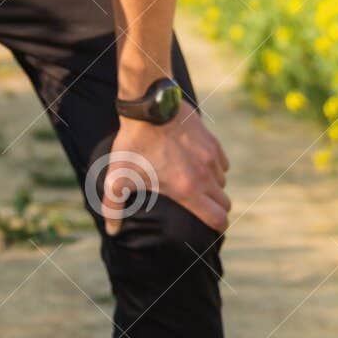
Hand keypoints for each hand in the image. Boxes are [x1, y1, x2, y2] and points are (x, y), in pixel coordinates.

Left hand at [101, 101, 230, 235]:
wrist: (149, 106)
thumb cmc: (133, 143)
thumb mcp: (118, 177)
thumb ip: (114, 207)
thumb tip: (112, 231)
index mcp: (188, 189)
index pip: (218, 218)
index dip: (217, 227)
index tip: (210, 229)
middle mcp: (205, 175)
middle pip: (224, 203)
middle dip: (215, 209)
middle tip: (200, 208)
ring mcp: (211, 156)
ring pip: (222, 182)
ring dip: (213, 187)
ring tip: (195, 185)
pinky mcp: (211, 140)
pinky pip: (222, 162)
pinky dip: (214, 168)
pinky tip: (198, 164)